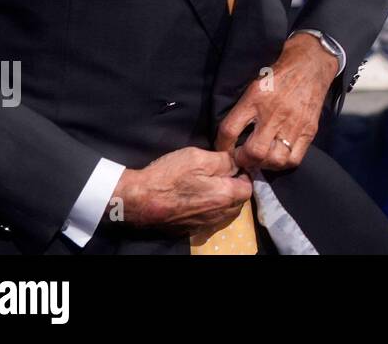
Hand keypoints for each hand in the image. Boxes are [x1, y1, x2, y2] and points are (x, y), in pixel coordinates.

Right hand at [112, 148, 251, 233]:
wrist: (139, 199)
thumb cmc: (169, 176)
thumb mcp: (199, 158)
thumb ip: (225, 161)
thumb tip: (238, 163)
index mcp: (225, 196)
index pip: (248, 187)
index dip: (243, 174)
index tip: (231, 166)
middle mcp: (218, 215)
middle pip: (238, 202)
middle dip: (234, 188)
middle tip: (219, 174)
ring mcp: (204, 224)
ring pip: (224, 212)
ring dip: (221, 200)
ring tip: (207, 185)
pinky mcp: (189, 229)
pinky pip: (208, 219)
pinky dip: (207, 209)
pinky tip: (194, 198)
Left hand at [215, 34, 340, 172]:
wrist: (311, 64)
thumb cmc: (279, 74)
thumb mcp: (254, 85)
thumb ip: (242, 109)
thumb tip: (229, 134)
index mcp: (255, 98)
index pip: (230, 130)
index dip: (222, 145)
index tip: (224, 148)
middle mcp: (274, 113)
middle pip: (254, 151)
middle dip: (244, 160)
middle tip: (242, 158)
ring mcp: (294, 123)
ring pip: (275, 159)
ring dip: (264, 164)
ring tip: (261, 159)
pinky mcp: (309, 130)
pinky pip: (294, 158)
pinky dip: (283, 163)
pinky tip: (278, 156)